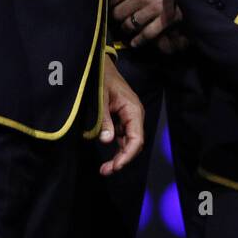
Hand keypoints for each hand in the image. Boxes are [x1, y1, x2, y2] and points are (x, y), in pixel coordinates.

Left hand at [98, 55, 144, 175]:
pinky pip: (122, 138)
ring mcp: (129, 119)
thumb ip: (104, 120)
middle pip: (134, 144)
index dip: (128, 155)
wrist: (101, 67)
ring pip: (129, 143)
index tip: (116, 166)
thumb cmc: (102, 79)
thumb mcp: (101, 99)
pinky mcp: (122, 121)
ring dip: (119, 156)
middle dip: (123, 159)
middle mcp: (135, 116)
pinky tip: (107, 157)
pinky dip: (116, 149)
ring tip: (105, 169)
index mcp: (134, 110)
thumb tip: (106, 140)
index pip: (137, 138)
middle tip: (106, 171)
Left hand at [111, 0, 181, 48]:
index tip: (110, 4)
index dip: (109, 1)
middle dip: (116, 16)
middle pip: (118, 12)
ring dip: (127, 28)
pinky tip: (134, 43)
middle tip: (118, 17)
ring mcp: (153, 9)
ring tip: (126, 28)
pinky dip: (139, 40)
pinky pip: (147, 34)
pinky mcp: (166, 19)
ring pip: (130, 24)